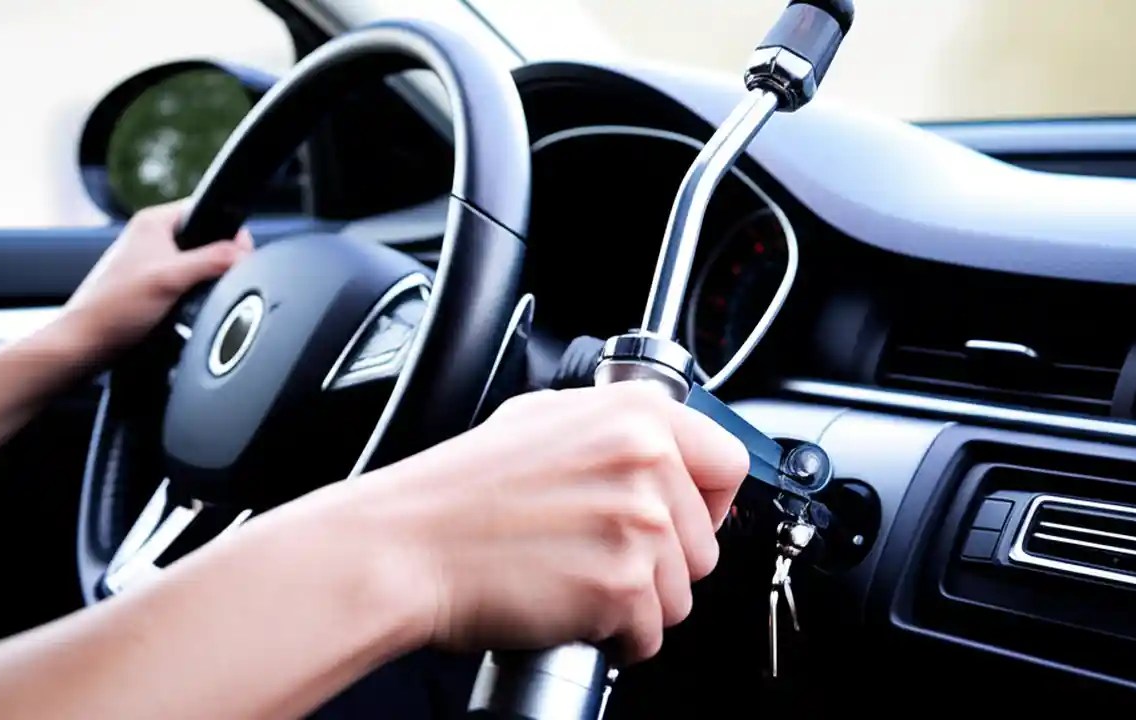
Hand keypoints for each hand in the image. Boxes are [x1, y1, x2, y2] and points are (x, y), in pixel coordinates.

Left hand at [60, 200, 251, 361]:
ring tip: (199, 294)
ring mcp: (150, 261)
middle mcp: (151, 237)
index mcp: (153, 221)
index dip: (228, 230)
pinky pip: (186, 281)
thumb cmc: (113, 307)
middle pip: (204, 237)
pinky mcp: (151, 284)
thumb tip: (242, 252)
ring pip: (196, 262)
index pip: (205, 209)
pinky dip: (193, 292)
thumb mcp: (172, 278)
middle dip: (218, 258)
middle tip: (220, 277)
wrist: (88, 342)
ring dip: (205, 278)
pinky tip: (188, 305)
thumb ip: (212, 260)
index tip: (239, 253)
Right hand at [357, 382, 747, 663]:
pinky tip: (571, 608)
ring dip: (636, 602)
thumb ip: (616, 426)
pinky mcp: (621, 587)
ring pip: (680, 594)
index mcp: (636, 414)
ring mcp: (638, 526)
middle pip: (706, 543)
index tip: (680, 518)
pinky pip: (649, 635)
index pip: (728, 464)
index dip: (706, 502)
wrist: (407, 544)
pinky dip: (614, 637)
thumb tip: (661, 448)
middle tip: (601, 557)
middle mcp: (647, 463)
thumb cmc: (460, 489)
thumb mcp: (543, 418)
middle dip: (661, 563)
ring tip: (578, 581)